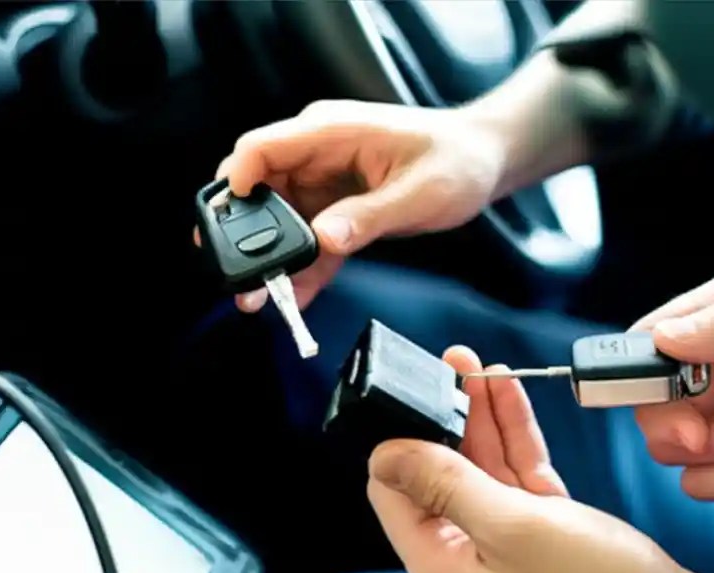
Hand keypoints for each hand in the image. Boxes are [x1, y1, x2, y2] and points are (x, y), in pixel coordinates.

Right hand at [194, 100, 505, 311]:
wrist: (484, 160)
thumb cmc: (457, 160)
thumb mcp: (420, 192)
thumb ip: (369, 216)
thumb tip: (323, 239)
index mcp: (330, 132)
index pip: (261, 149)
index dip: (236, 183)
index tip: (228, 224)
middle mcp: (317, 154)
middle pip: (259, 190)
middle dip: (244, 235)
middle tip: (240, 276)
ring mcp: (323, 182)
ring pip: (278, 222)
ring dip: (269, 260)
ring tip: (261, 298)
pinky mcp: (336, 208)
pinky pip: (308, 241)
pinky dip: (302, 269)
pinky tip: (294, 299)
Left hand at [366, 347, 713, 572]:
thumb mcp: (512, 525)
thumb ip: (444, 484)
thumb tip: (385, 452)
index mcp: (441, 572)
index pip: (392, 495)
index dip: (400, 440)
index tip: (413, 390)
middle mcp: (465, 565)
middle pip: (437, 478)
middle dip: (444, 418)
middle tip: (452, 365)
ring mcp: (505, 553)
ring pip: (480, 473)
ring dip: (481, 420)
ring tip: (477, 367)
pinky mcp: (544, 541)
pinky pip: (517, 481)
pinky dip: (514, 440)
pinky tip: (509, 397)